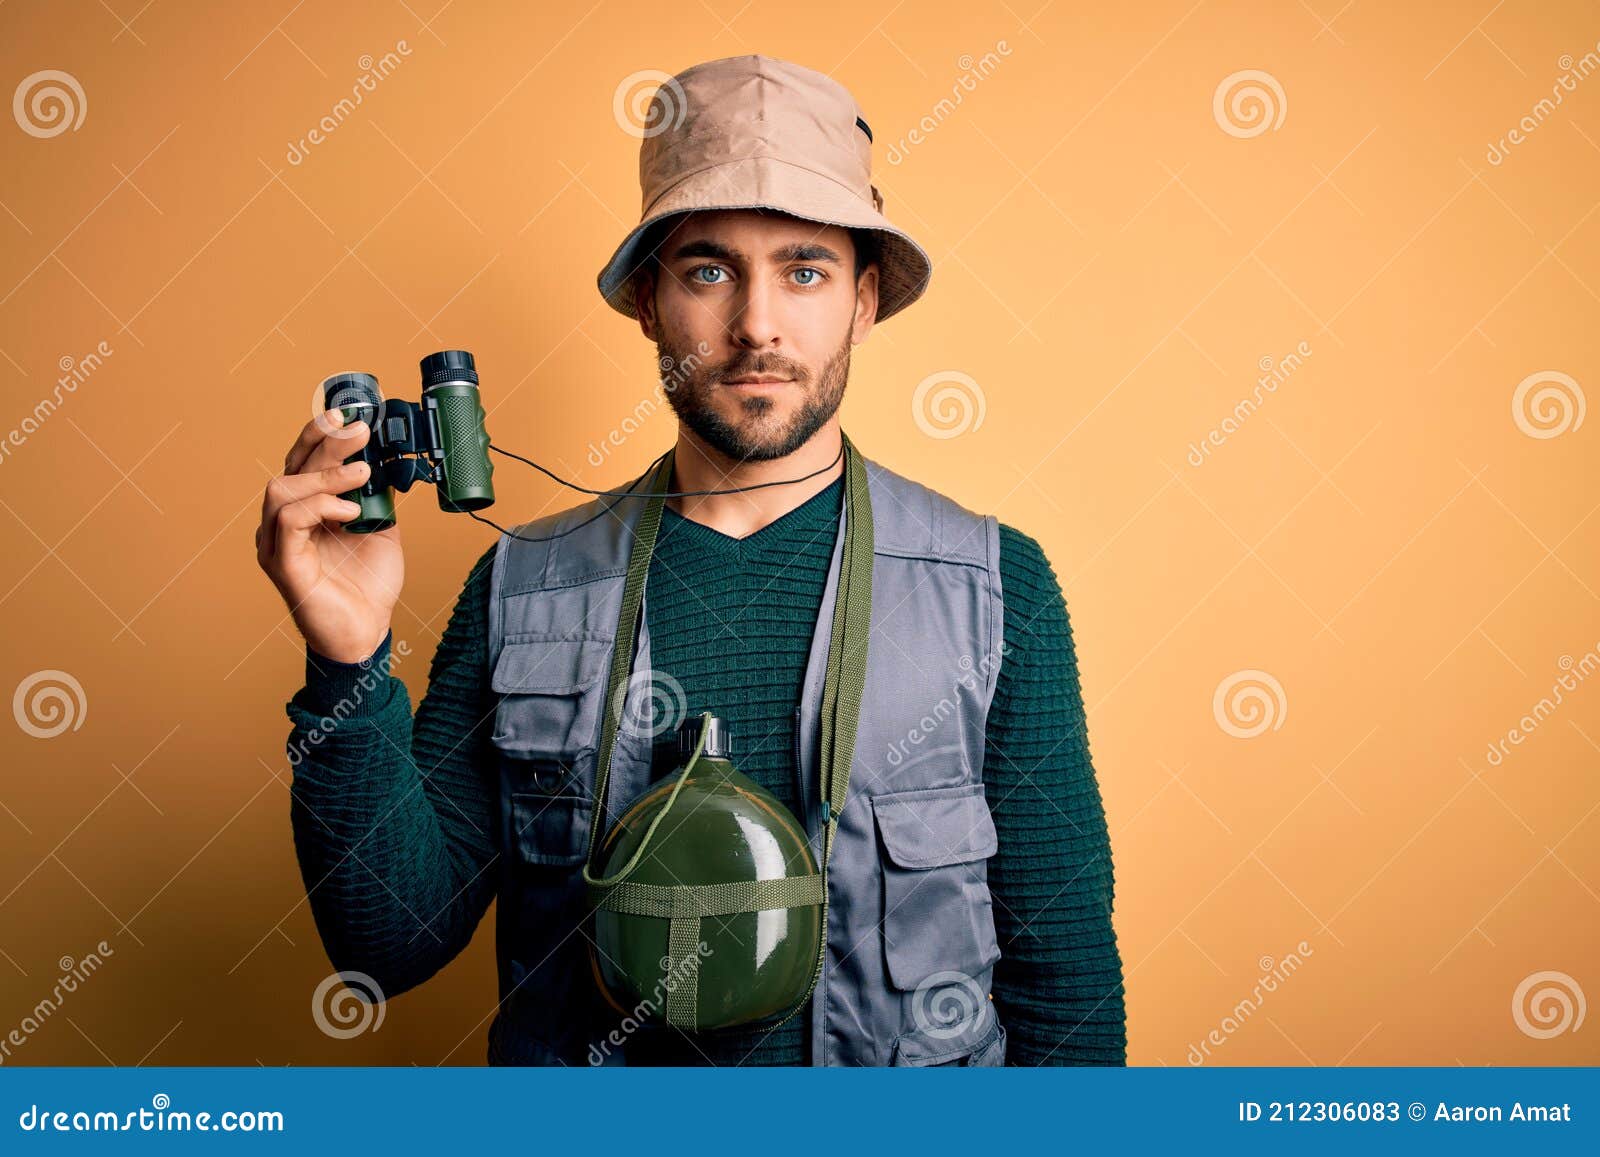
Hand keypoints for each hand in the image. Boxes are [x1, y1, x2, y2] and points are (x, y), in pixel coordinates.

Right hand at [255, 408, 402, 663]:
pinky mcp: (282, 562)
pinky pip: (290, 520)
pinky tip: (351, 511)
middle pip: (292, 465)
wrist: (367, 631)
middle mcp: (284, 520)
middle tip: (360, 429)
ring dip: (325, 474)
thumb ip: (378, 495)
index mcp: (306, 508)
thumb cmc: (367, 585)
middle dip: (326, 441)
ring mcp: (278, 541)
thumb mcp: (381, 527)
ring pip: (283, 488)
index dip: (321, 432)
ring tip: (361, 475)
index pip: (303, 460)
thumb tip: (386, 459)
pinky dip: (321, 506)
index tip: (349, 412)